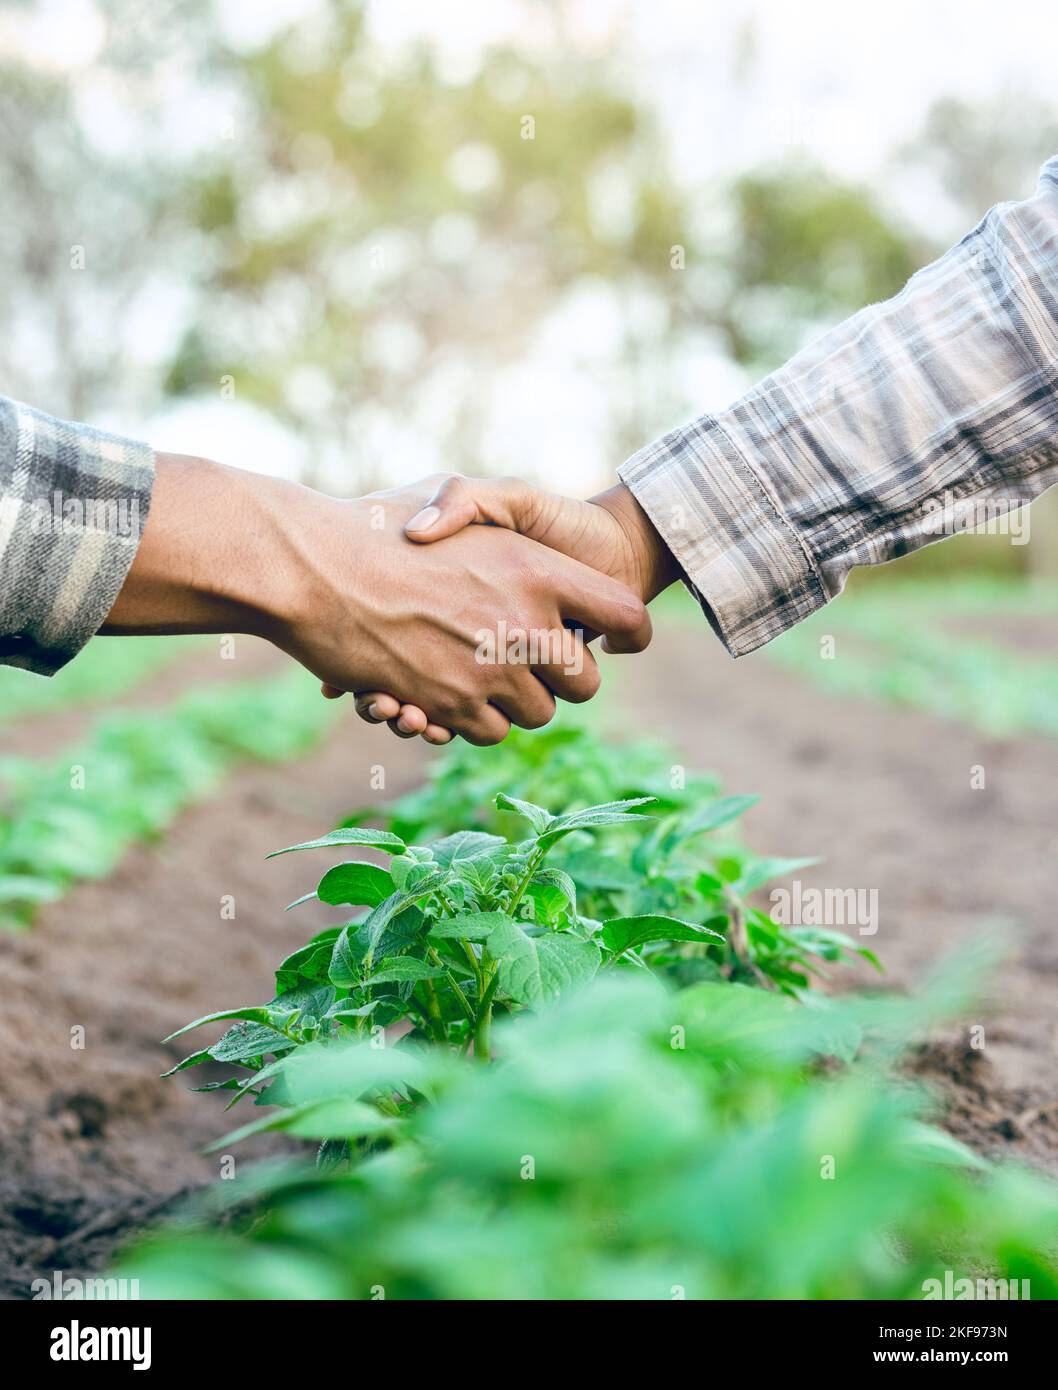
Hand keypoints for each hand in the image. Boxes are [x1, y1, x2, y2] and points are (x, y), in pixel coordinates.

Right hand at [106, 455, 650, 745]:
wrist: (312, 567)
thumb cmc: (378, 522)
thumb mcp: (449, 492)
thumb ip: (506, 523)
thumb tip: (540, 578)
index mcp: (536, 569)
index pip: (623, 617)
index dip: (631, 632)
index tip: (622, 639)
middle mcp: (523, 624)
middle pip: (584, 683)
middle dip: (567, 676)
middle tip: (541, 658)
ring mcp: (487, 671)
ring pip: (538, 714)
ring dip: (517, 699)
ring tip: (485, 668)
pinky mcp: (449, 706)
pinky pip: (489, 731)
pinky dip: (474, 718)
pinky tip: (449, 687)